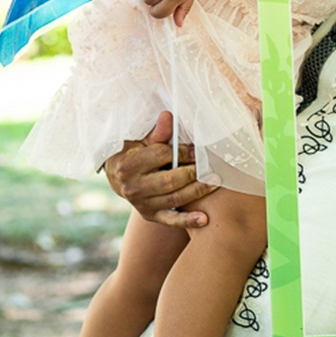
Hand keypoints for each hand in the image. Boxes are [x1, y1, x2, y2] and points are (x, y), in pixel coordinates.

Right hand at [104, 111, 218, 228]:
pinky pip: (170, 220)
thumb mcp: (141, 141)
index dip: (183, 152)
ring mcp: (141, 204)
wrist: (119, 178)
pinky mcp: (149, 216)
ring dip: (198, 191)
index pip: (161, 156)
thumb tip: (168, 116)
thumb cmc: (135, 154)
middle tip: (211, 167)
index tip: (199, 151)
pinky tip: (204, 219)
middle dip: (194, 173)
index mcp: (128, 165)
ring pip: (174, 199)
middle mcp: (132, 188)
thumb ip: (157, 133)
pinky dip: (187, 220)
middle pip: (170, 180)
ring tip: (215, 182)